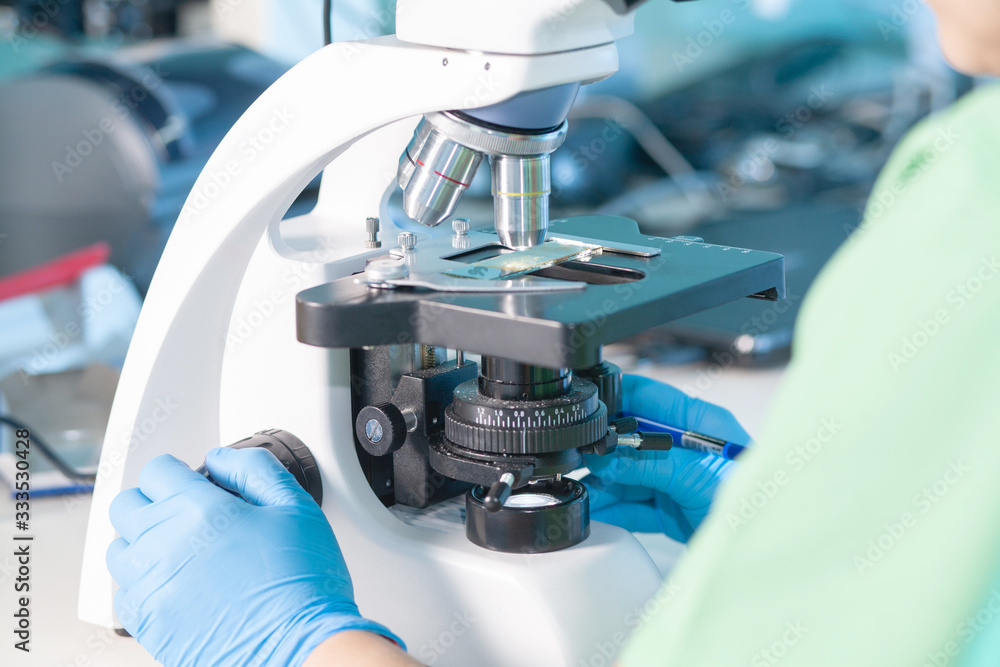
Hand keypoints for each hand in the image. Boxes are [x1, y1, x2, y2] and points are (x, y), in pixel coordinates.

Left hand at [106, 447, 402, 666]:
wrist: (298, 647)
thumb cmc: (302, 583)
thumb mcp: (295, 506)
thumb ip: (254, 469)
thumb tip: (222, 459)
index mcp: (198, 509)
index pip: (157, 471)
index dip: (178, 472)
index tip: (192, 482)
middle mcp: (163, 544)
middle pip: (127, 505)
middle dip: (155, 501)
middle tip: (185, 512)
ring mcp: (150, 586)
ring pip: (118, 549)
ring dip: (142, 541)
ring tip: (178, 549)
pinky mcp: (147, 623)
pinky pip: (121, 593)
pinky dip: (141, 583)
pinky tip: (174, 583)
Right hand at [583, 375, 748, 541]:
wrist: (774, 548)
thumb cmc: (759, 503)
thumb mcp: (697, 475)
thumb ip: (649, 465)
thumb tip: (607, 458)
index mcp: (699, 423)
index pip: (647, 397)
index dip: (615, 397)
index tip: (587, 408)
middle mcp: (685, 448)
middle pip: (631, 439)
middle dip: (603, 449)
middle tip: (578, 457)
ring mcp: (677, 481)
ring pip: (628, 474)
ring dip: (603, 482)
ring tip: (578, 487)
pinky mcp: (672, 512)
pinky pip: (633, 506)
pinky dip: (613, 509)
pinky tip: (595, 509)